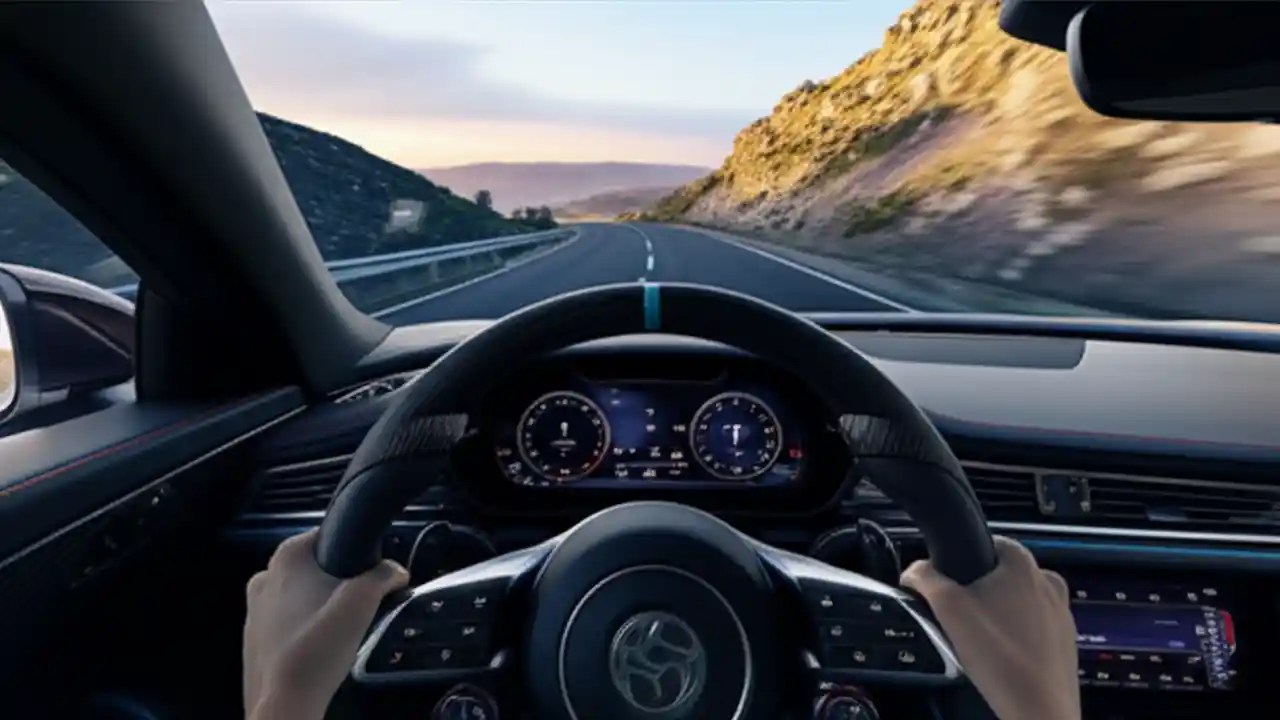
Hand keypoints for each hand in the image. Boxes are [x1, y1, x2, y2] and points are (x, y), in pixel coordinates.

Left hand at [244, 529, 408, 719]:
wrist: (284, 704)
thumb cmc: (317, 648)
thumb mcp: (361, 603)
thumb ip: (382, 576)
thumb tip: (395, 570)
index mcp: (285, 557)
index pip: (330, 537)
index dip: (355, 555)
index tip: (370, 578)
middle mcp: (264, 577)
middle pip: (316, 570)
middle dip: (339, 585)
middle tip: (358, 609)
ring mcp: (253, 610)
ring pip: (302, 598)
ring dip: (321, 610)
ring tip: (339, 634)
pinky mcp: (252, 639)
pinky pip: (288, 625)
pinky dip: (305, 632)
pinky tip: (319, 650)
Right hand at [902, 536, 1079, 719]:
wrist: (1038, 710)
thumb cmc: (996, 654)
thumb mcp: (947, 608)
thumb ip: (924, 578)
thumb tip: (914, 571)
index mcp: (1024, 563)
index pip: (988, 543)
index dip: (962, 563)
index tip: (950, 587)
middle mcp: (1050, 582)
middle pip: (1001, 576)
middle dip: (980, 593)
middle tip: (961, 618)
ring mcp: (1063, 613)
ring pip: (1018, 603)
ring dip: (998, 616)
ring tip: (980, 642)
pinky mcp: (1067, 642)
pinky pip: (1033, 629)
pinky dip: (1016, 637)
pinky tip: (1001, 657)